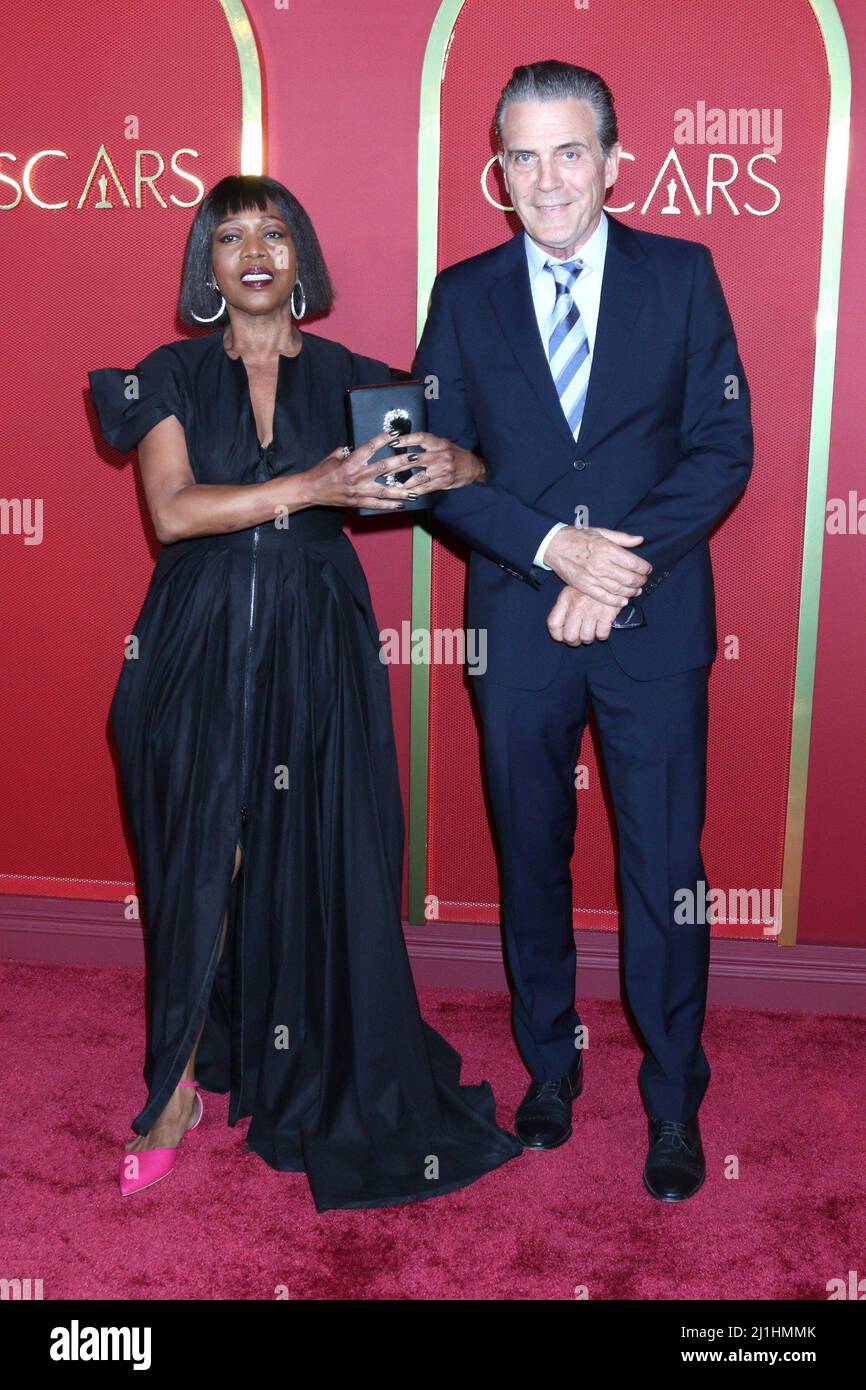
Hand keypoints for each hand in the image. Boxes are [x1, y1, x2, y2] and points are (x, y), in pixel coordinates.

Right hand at [303, 432, 423, 509]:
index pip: (370, 447)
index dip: (383, 439)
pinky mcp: (357, 502)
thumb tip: (357, 446)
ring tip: (416, 490)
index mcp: (350, 461)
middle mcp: (356, 476)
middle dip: (401, 462)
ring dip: (401, 490)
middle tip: (416, 458)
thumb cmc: (322, 472)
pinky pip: (376, 505)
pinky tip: (401, 504)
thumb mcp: (334, 456)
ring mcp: (358, 491)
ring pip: (384, 490)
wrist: (311, 490)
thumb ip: (348, 451)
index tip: (396, 434)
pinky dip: (389, 505)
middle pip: (383, 467)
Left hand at [397, 432, 485, 491]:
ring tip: (393, 487)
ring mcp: (443, 469)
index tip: (391, 442)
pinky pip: (428, 487)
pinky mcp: (445, 481)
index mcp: (439, 443)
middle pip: (415, 459)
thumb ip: (426, 445)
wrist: (474, 467)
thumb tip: (405, 444)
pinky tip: (408, 493)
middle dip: (398, 465)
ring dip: (405, 482)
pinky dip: (417, 491)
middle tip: (385, 470)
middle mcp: (441, 455)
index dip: (405, 439)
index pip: (420, 438)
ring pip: (420, 476)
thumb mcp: (442, 445)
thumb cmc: (455, 454)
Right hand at [544, 524, 650, 603]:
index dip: (644, 568)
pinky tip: (623, 601)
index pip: (634, 563)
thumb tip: (640, 540)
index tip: (647, 569)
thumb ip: (622, 538)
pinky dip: (616, 602)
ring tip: (635, 590)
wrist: (554, 545)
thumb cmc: (578, 537)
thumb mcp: (601, 532)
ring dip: (631, 592)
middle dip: (640, 581)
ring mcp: (592, 577)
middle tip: (643, 580)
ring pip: (619, 590)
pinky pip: (604, 597)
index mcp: (607, 548)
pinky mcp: (584, 586)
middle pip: (629, 578)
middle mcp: (601, 564)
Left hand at [546, 587, 624, 644]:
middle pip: (569, 636)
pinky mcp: (607, 613)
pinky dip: (602, 635)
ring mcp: (592, 610)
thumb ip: (564, 606)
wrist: (614, 574)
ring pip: (586, 638)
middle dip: (574, 641)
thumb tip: (559, 629)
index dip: (558, 635)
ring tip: (592, 631)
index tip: (563, 636)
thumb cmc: (591, 585)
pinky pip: (602, 634)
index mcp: (566, 598)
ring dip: (589, 638)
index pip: (553, 624)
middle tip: (579, 637)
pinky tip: (602, 628)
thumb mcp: (573, 589)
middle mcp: (577, 605)